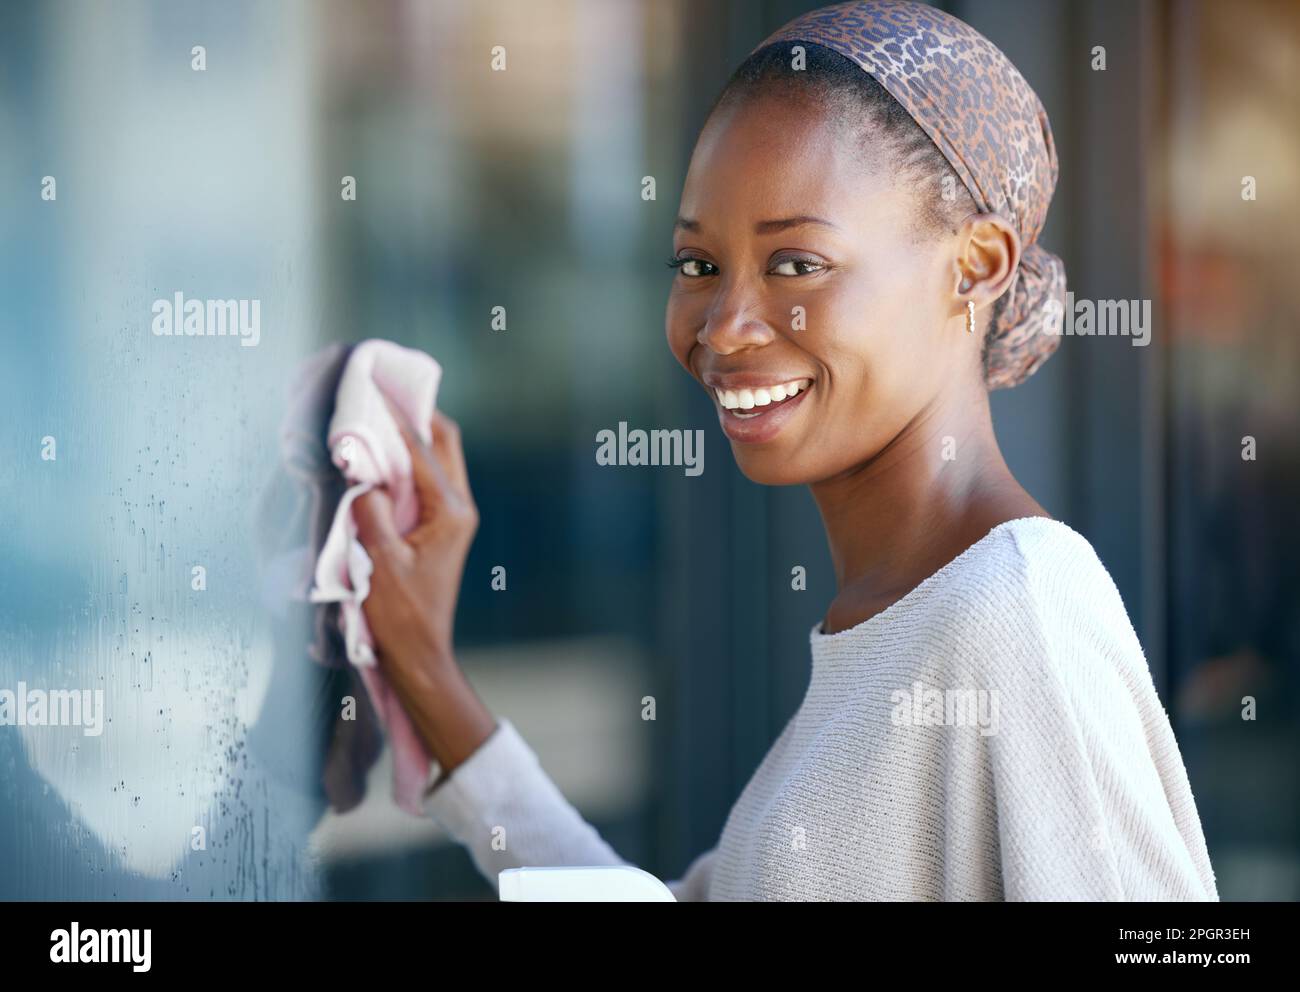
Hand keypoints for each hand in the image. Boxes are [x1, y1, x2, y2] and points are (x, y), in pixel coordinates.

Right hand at [352, 407, 494, 775]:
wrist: (419, 654)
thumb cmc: (401, 616)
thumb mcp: (380, 565)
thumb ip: (370, 517)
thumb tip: (360, 479)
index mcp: (450, 511)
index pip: (421, 449)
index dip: (394, 416)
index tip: (371, 385)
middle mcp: (457, 508)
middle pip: (442, 442)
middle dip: (415, 411)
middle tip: (383, 384)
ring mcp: (450, 517)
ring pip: (436, 459)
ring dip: (410, 433)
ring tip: (377, 409)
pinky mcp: (437, 528)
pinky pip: (423, 480)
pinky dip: (404, 460)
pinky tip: (377, 454)